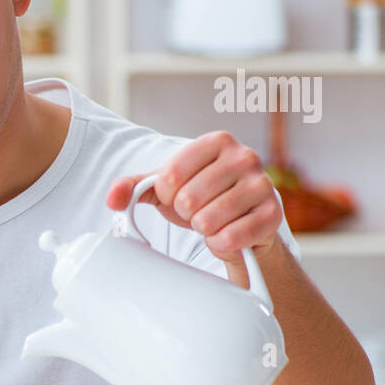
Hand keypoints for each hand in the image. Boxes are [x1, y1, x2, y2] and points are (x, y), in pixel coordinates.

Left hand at [105, 131, 281, 264]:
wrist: (239, 224)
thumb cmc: (201, 198)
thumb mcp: (165, 188)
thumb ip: (133, 187)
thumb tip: (112, 198)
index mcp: (217, 141)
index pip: (170, 175)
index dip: (166, 194)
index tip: (177, 194)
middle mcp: (245, 156)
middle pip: (188, 199)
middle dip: (185, 213)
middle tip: (196, 211)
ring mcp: (263, 185)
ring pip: (207, 220)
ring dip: (202, 228)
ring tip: (211, 220)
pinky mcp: (272, 215)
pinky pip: (229, 237)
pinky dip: (219, 242)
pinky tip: (227, 233)